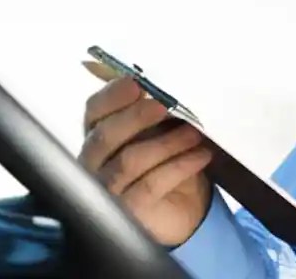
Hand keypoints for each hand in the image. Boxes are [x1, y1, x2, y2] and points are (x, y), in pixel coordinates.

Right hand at [80, 76, 214, 246]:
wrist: (180, 209)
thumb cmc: (165, 161)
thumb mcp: (161, 131)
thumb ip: (156, 109)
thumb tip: (167, 83)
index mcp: (98, 135)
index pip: (94, 111)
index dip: (112, 95)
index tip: (137, 83)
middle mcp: (94, 164)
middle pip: (105, 136)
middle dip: (136, 117)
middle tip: (166, 105)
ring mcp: (107, 191)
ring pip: (129, 161)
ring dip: (166, 142)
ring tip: (195, 132)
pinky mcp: (128, 213)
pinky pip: (151, 185)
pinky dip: (180, 166)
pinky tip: (202, 155)